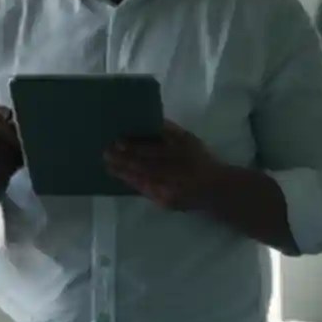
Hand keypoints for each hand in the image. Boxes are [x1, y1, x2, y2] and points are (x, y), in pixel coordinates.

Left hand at [104, 120, 225, 210]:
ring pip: (142, 179)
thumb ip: (170, 130)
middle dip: (123, 160)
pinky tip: (121, 177)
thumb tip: (149, 119)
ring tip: (108, 166)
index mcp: (182, 152)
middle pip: (144, 165)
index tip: (118, 141)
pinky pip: (145, 190)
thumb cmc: (200, 159)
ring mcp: (170, 189)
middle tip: (106, 153)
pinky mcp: (165, 202)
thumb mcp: (189, 140)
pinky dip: (132, 183)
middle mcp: (176, 172)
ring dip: (123, 172)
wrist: (215, 190)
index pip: (153, 149)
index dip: (134, 146)